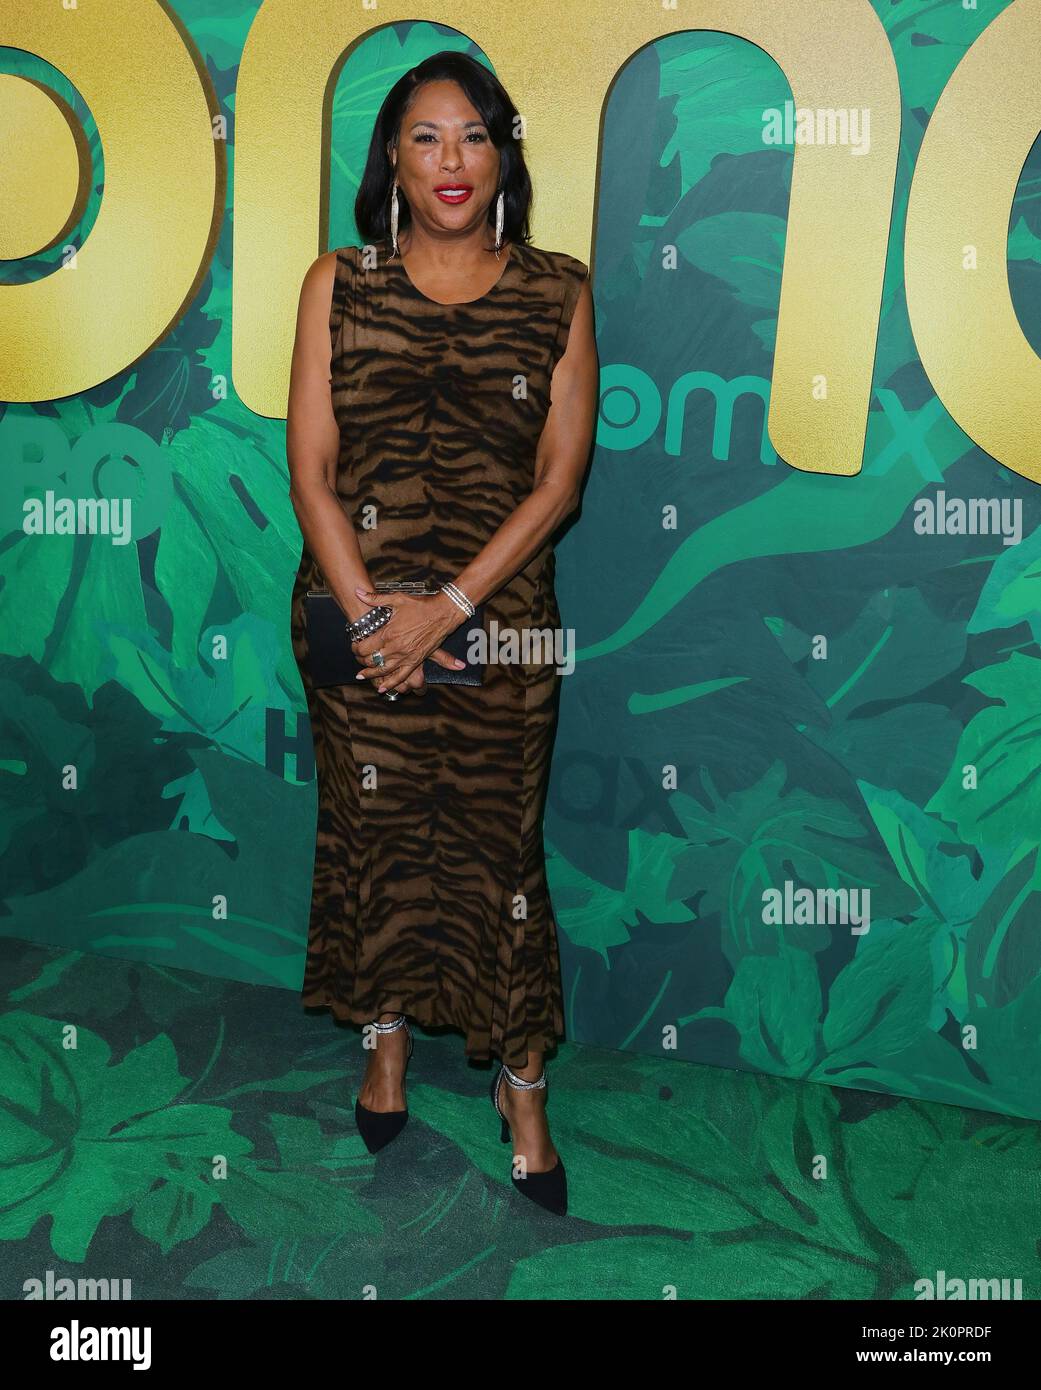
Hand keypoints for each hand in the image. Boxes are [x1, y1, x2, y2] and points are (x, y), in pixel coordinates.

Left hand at [351, 587, 468, 695]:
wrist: (443, 612)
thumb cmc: (421, 605)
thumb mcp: (396, 599)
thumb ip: (375, 599)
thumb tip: (358, 592)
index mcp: (389, 633)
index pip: (365, 646)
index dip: (356, 648)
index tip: (354, 646)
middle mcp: (396, 647)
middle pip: (371, 660)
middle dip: (361, 660)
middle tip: (357, 658)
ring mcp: (406, 656)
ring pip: (383, 670)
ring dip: (370, 674)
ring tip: (361, 676)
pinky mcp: (416, 661)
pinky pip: (401, 676)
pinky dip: (391, 683)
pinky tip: (382, 688)